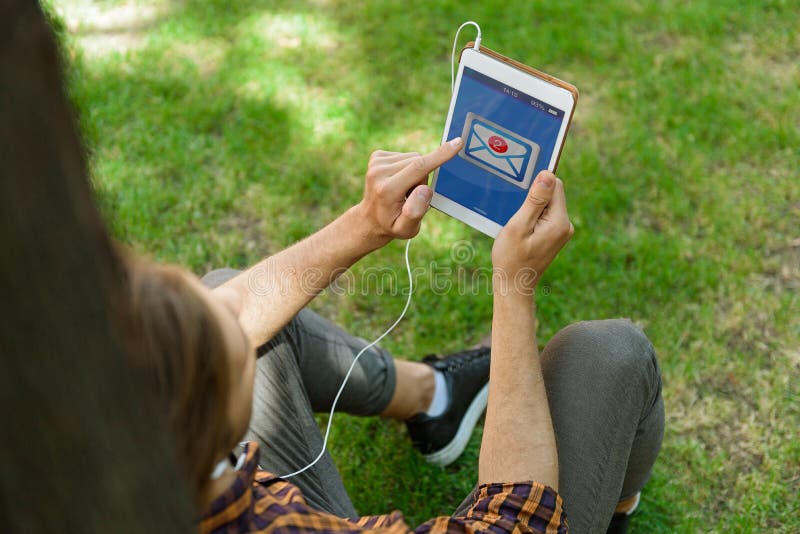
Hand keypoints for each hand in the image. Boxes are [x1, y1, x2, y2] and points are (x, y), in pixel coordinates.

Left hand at [356, 137, 462, 245]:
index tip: (457, 143)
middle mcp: (378, 172)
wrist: (370, 219)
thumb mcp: (406, 229)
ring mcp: (375, 162)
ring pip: (412, 157)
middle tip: (410, 196)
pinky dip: (406, 167)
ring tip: (402, 191)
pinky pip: (404, 155)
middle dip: (423, 177)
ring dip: (415, 173)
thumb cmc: (392, 225)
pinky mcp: (376, 156)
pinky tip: (397, 181)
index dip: (440, 155)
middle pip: (419, 162)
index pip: (419, 167)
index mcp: (387, 190)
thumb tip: (424, 189)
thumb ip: (416, 212)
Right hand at [491, 171, 573, 296]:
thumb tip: (548, 174)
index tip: (520, 199)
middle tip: (517, 217)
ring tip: (519, 228)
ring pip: (547, 204)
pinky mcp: (556, 235)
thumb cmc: (511, 258)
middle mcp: (566, 225)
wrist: (514, 285)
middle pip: (552, 194)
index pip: (554, 185)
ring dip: (531, 209)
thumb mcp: (519, 226)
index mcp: (559, 222)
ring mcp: (562, 231)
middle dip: (533, 199)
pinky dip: (532, 217)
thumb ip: (535, 200)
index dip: (535, 186)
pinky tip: (522, 232)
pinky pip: (545, 215)